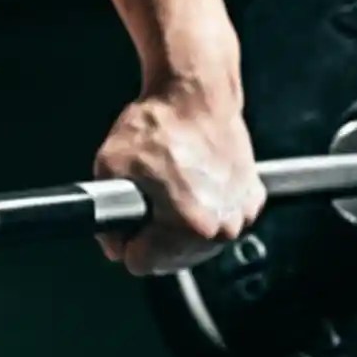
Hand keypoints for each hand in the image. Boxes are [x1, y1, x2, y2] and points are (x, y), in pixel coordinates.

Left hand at [93, 77, 266, 275]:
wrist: (194, 93)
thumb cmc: (155, 125)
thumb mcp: (109, 169)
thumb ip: (105, 218)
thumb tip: (114, 246)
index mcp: (190, 227)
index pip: (140, 263)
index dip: (123, 239)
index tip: (124, 215)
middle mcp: (224, 227)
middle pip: (170, 260)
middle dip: (152, 235)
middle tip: (146, 197)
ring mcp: (242, 214)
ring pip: (195, 245)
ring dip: (177, 226)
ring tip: (168, 189)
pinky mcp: (252, 198)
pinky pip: (218, 221)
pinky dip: (203, 210)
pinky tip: (190, 185)